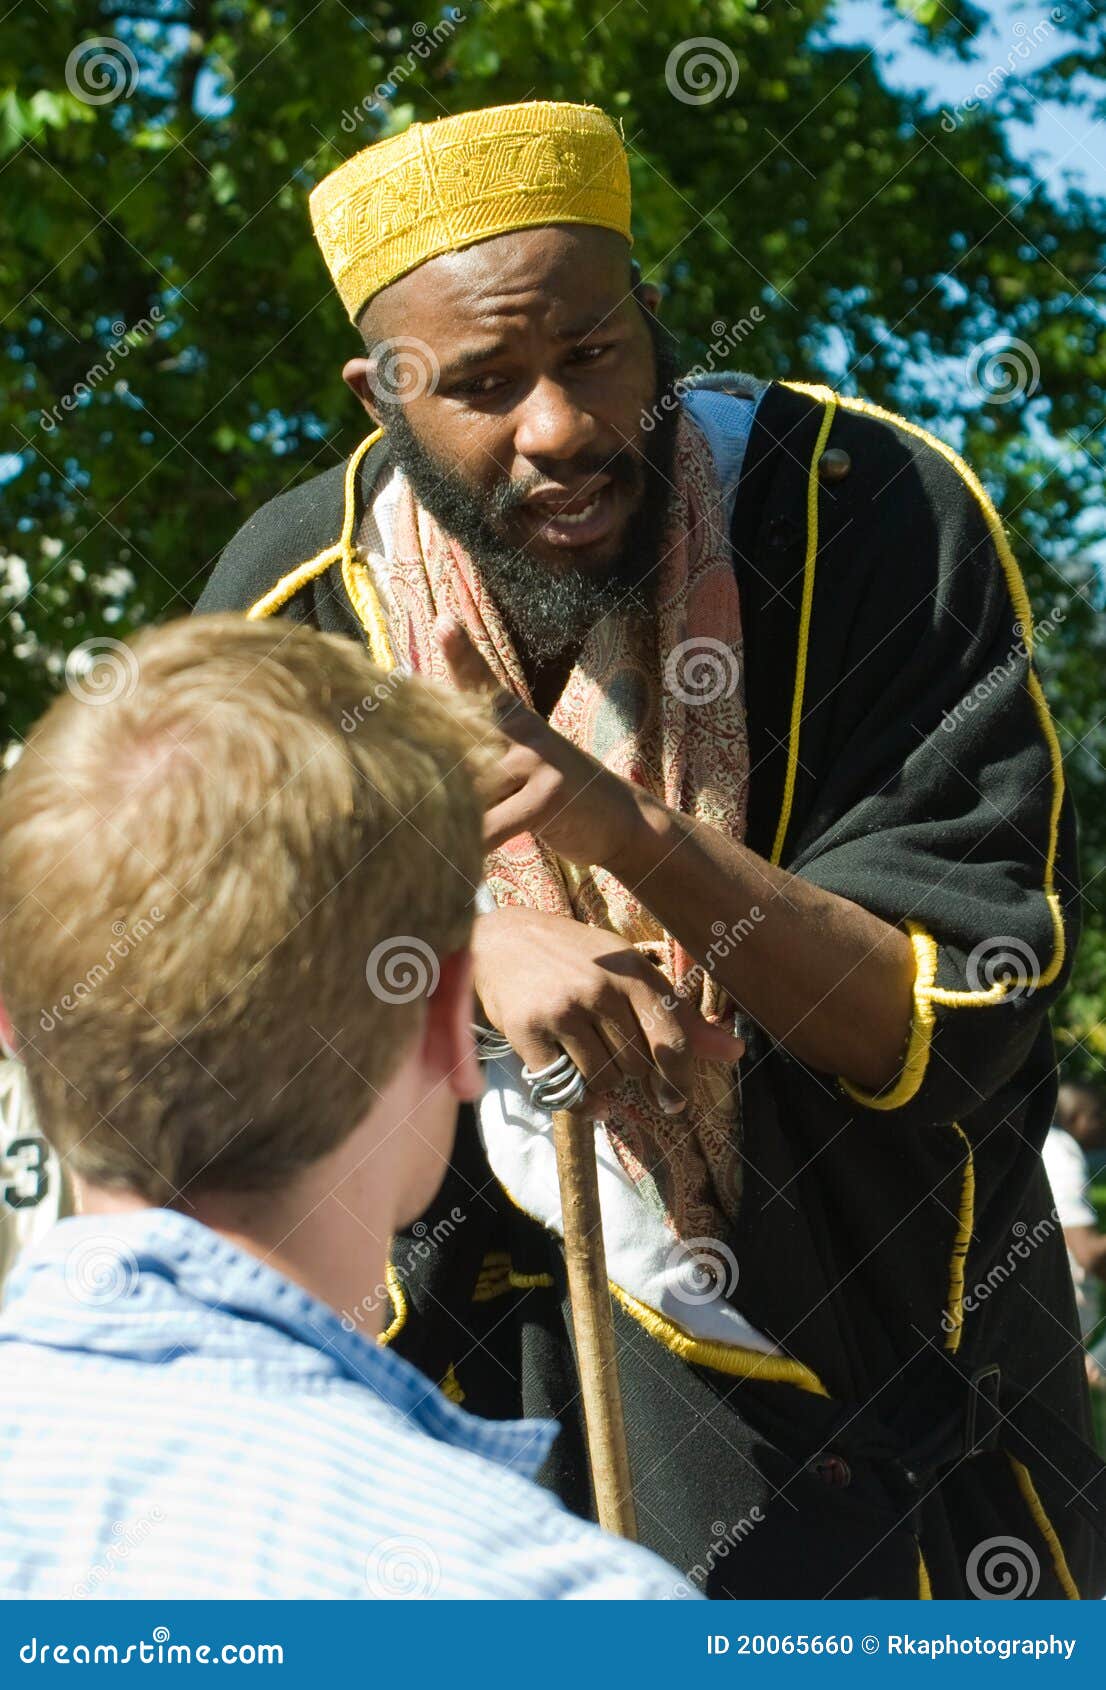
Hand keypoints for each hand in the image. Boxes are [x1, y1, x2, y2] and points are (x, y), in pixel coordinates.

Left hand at [436, 615, 644, 867]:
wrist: (620, 819)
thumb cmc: (553, 794)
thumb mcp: (521, 762)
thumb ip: (480, 758)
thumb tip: (422, 774)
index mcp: (513, 719)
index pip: (480, 681)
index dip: (461, 652)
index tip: (444, 623)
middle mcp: (523, 731)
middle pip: (455, 749)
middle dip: (423, 774)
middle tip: (386, 789)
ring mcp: (535, 761)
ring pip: (468, 792)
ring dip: (446, 821)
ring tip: (424, 844)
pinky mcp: (546, 797)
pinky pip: (494, 825)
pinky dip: (474, 846)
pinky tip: (459, 862)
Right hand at [473, 907, 743, 1120]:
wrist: (500, 941)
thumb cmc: (575, 959)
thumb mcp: (629, 973)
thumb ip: (680, 1016)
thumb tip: (736, 1051)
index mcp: (633, 971)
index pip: (672, 1040)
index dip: (678, 1079)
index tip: (673, 1100)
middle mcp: (600, 988)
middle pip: (638, 1066)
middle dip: (630, 1071)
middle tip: (608, 1051)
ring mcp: (562, 1009)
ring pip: (604, 1079)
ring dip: (600, 1082)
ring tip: (584, 1054)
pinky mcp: (528, 1031)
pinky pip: (566, 1090)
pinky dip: (574, 1098)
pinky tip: (569, 1078)